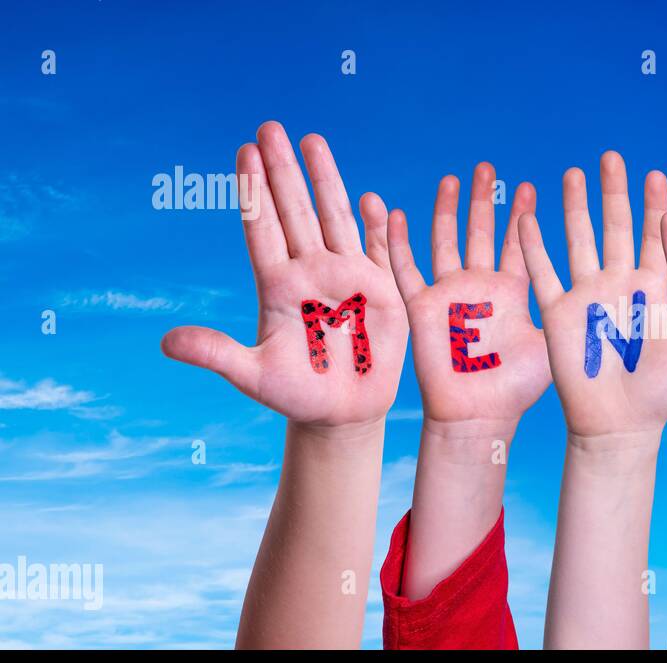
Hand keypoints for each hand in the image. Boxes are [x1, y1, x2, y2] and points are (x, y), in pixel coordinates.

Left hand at [162, 122, 407, 427]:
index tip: (244, 152)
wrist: (341, 413)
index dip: (254, 191)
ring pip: (333, 218)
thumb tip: (167, 342)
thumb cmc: (295, 395)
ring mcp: (347, 279)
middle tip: (271, 126)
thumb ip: (215, 354)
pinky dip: (376, 226)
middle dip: (284, 169)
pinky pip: (377, 250)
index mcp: (278, 286)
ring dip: (324, 180)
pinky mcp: (381, 293)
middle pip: (294, 210)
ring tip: (312, 140)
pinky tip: (370, 199)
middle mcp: (310, 272)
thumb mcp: (252, 377)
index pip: (262, 228)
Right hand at [386, 163, 550, 426]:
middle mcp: (479, 287)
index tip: (528, 185)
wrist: (478, 418)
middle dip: (483, 199)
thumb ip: (569, 309)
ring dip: (446, 210)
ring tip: (451, 179)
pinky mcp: (421, 309)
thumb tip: (610, 287)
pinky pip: (405, 270)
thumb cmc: (518, 390)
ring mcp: (449, 295)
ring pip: (445, 241)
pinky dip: (397, 244)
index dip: (520, 214)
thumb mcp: (553, 341)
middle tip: (487, 166)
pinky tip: (394, 215)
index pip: (517, 242)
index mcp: (512, 291)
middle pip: (480, 231)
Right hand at [518, 152, 666, 437]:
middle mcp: (618, 283)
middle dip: (613, 192)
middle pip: (613, 227)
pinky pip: (542, 274)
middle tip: (612, 157)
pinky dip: (533, 247)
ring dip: (574, 207)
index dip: (654, 205)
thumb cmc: (660, 391)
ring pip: (578, 240)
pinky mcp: (557, 314)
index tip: (656, 173)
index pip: (654, 235)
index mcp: (652, 287)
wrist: (620, 424)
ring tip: (573, 174)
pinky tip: (526, 217)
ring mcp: (586, 295)